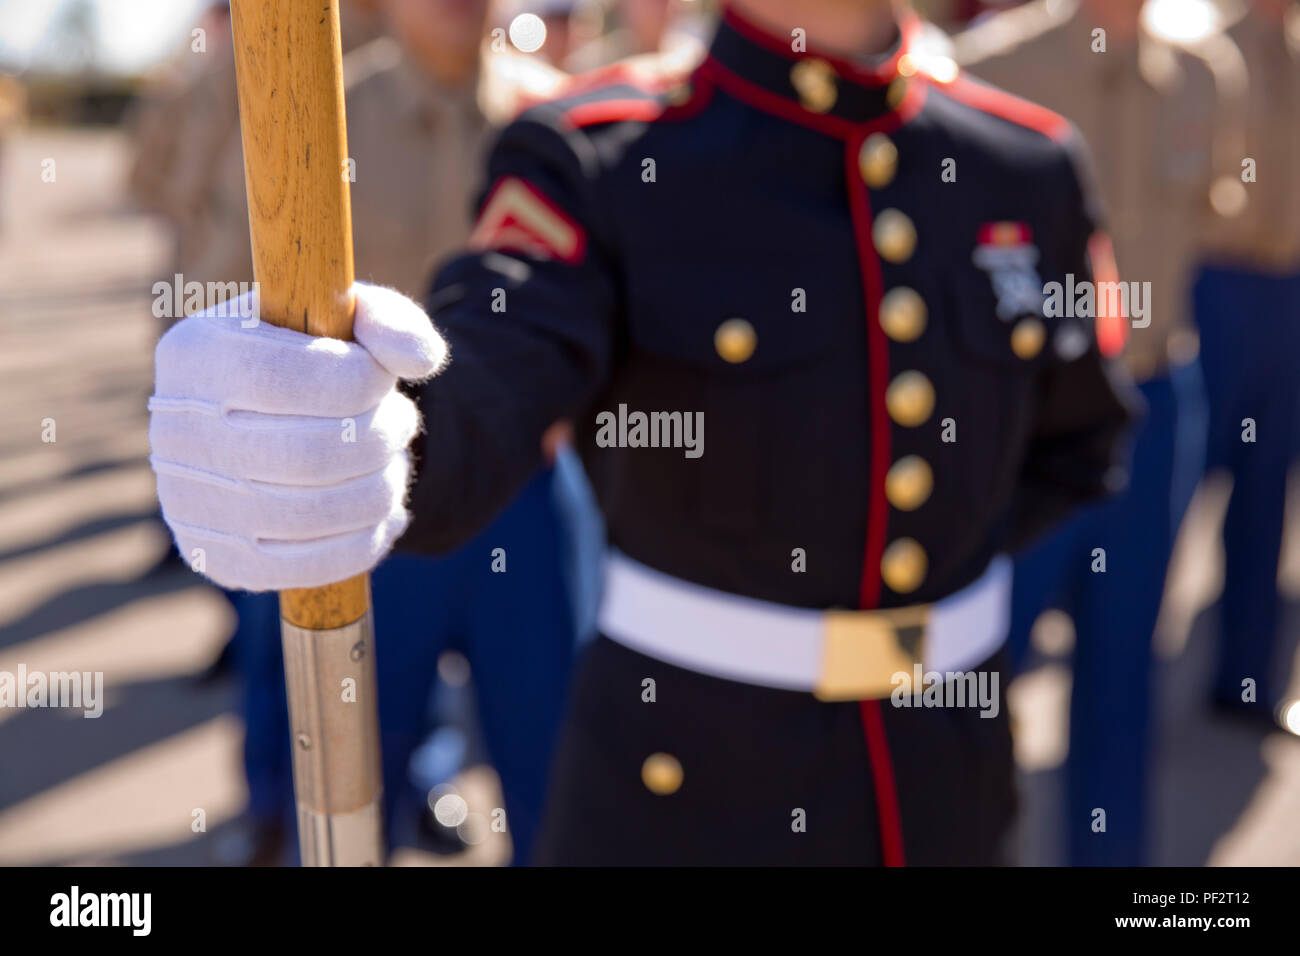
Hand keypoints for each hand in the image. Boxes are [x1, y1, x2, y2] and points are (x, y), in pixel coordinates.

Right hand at [148, 282, 445, 590]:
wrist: (270, 425)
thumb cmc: (315, 360)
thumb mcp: (349, 318)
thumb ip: (390, 321)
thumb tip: (419, 358)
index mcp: (196, 354)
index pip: (284, 378)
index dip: (359, 382)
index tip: (382, 378)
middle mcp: (176, 430)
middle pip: (307, 454)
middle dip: (380, 437)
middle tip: (400, 421)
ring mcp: (188, 502)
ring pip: (314, 514)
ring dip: (381, 487)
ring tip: (392, 460)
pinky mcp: (217, 558)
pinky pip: (307, 567)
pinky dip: (366, 541)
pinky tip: (384, 512)